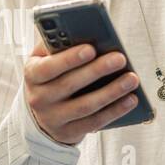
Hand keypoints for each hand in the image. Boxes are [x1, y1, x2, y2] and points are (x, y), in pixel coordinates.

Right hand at [23, 41, 139, 145]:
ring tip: (132, 79)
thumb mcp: (45, 59)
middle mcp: (39, 98)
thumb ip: (58, 45)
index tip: (91, 49)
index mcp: (33, 74)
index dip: (69, 59)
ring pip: (85, 106)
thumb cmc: (50, 77)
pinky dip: (115, 111)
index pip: (47, 67)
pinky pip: (95, 122)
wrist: (41, 114)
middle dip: (97, 70)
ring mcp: (53, 118)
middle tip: (120, 59)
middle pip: (69, 85)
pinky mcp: (69, 132)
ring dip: (111, 92)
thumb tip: (83, 32)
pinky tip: (130, 99)